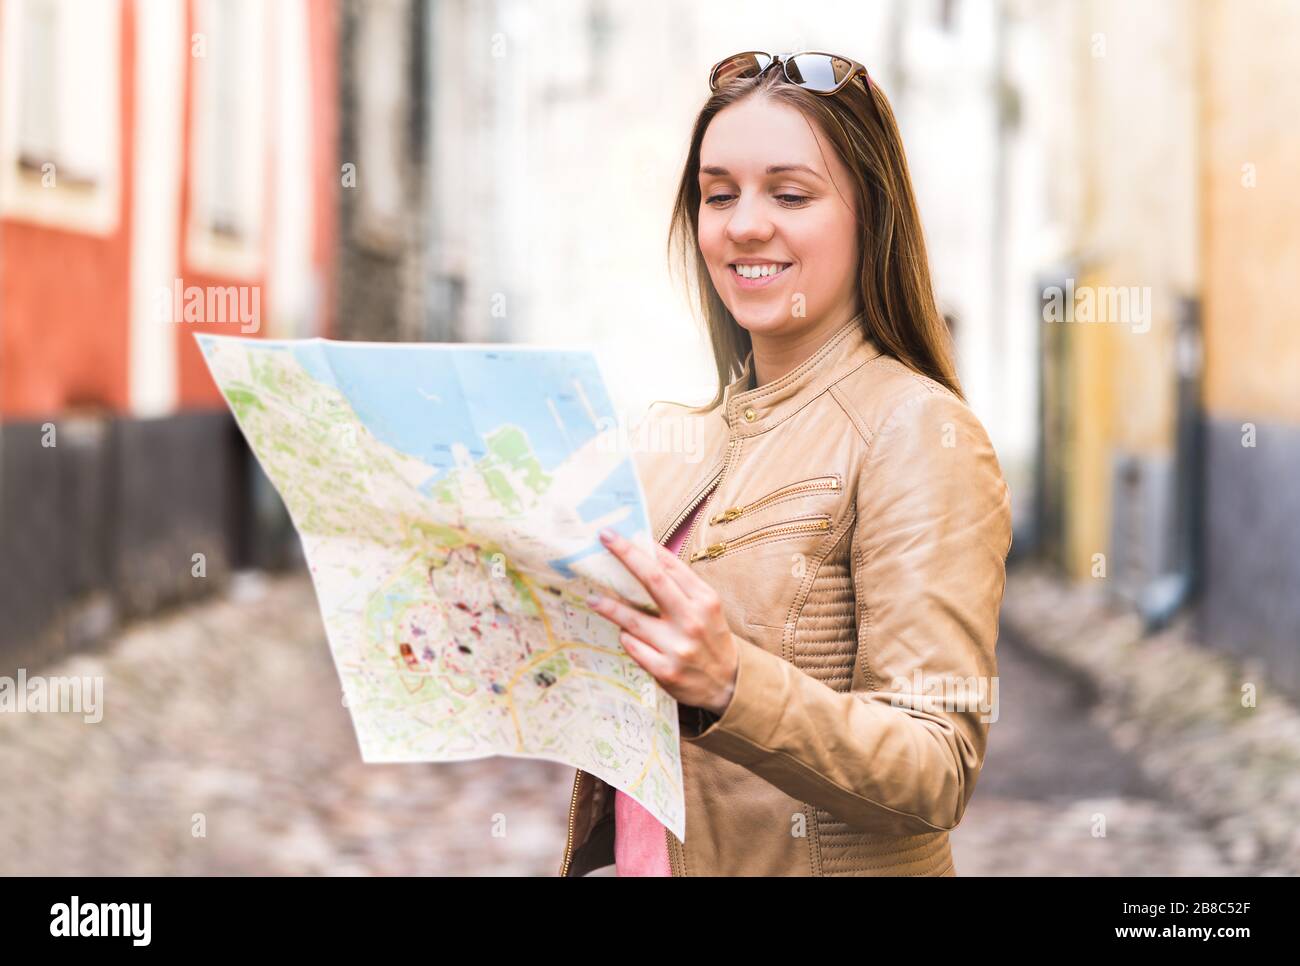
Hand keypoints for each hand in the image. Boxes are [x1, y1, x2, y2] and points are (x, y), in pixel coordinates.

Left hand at [586, 527, 737, 716]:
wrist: (728, 684)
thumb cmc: (711, 637)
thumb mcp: (707, 606)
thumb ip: (682, 584)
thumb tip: (649, 555)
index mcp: (704, 599)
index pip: (669, 566)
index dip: (641, 547)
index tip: (617, 535)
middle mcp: (692, 620)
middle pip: (652, 580)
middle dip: (626, 556)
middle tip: (604, 539)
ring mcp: (678, 647)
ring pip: (633, 619)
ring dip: (609, 606)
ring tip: (594, 599)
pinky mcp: (665, 671)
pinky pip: (633, 647)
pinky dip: (626, 637)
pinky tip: (625, 634)